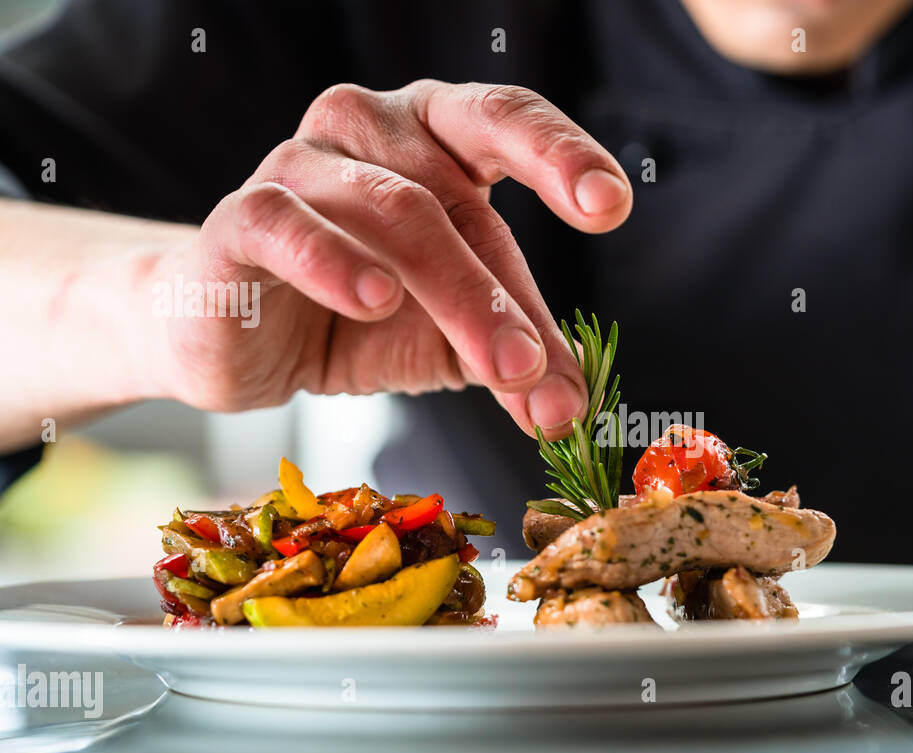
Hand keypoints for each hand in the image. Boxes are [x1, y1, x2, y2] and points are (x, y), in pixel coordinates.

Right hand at [142, 80, 632, 435]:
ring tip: (501, 366)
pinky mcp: (239, 219)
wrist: (238, 338)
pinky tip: (376, 299)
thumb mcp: (455, 339)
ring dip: (458, 295)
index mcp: (434, 138)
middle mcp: (369, 129)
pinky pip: (287, 224)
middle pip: (454, 195)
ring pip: (392, 211)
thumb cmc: (358, 317)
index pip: (504, 119)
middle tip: (542, 366)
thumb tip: (570, 411)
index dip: (560, 153)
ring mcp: (299, 165)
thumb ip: (515, 359)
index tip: (612, 204)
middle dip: (508, 290)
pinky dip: (335, 261)